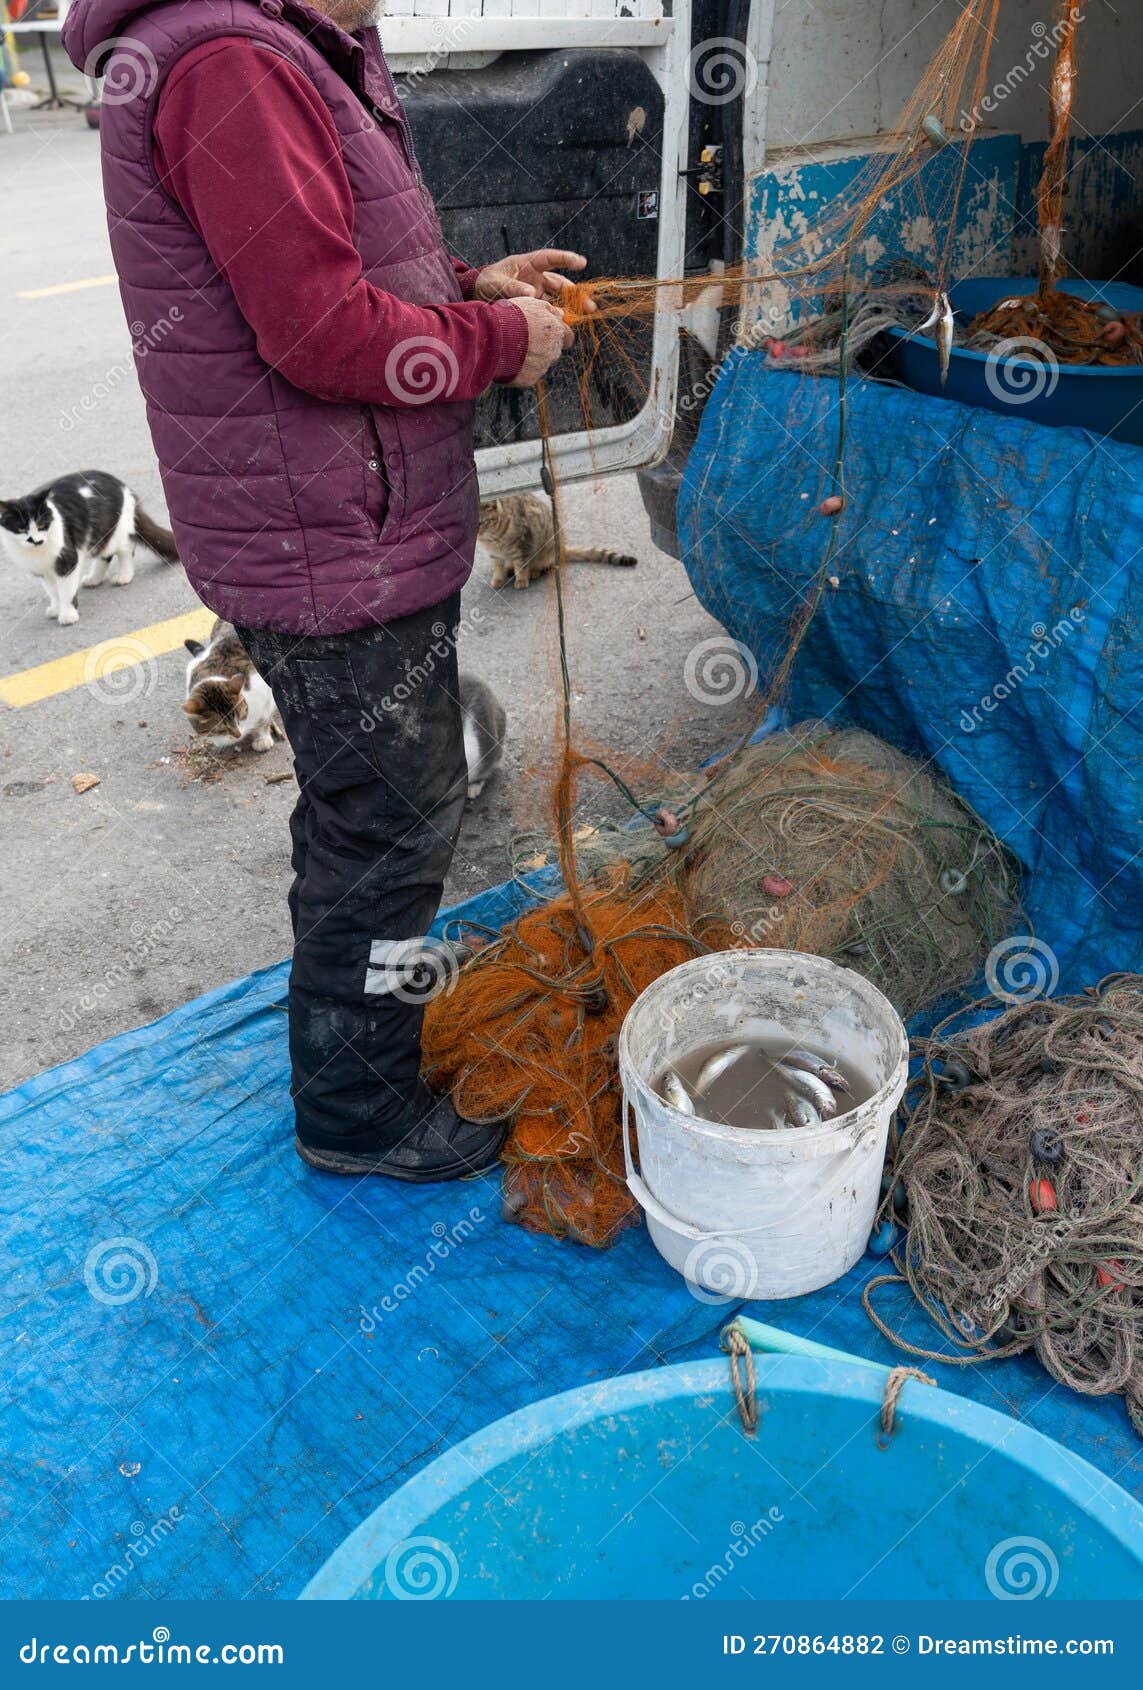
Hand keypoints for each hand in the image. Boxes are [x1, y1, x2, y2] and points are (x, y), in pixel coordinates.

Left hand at [475, 248, 594, 312]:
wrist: (478, 295)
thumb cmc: (487, 282)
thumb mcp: (496, 282)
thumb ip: (512, 287)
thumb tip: (532, 294)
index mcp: (528, 264)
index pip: (550, 258)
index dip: (566, 259)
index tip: (581, 262)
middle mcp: (537, 278)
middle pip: (561, 284)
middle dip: (576, 294)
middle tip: (589, 306)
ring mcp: (537, 293)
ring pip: (559, 301)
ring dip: (571, 311)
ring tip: (582, 320)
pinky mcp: (535, 307)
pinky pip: (549, 313)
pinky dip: (556, 321)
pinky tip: (564, 330)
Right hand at [502, 298, 573, 387]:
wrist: (495, 338)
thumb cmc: (513, 316)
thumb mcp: (533, 304)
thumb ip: (550, 310)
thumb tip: (562, 315)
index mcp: (557, 331)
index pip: (568, 337)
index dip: (560, 335)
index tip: (549, 334)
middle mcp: (554, 351)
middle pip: (554, 351)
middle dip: (544, 347)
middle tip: (525, 340)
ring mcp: (543, 367)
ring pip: (541, 363)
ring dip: (532, 358)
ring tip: (513, 349)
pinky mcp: (531, 379)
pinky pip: (528, 374)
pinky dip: (521, 369)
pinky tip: (509, 360)